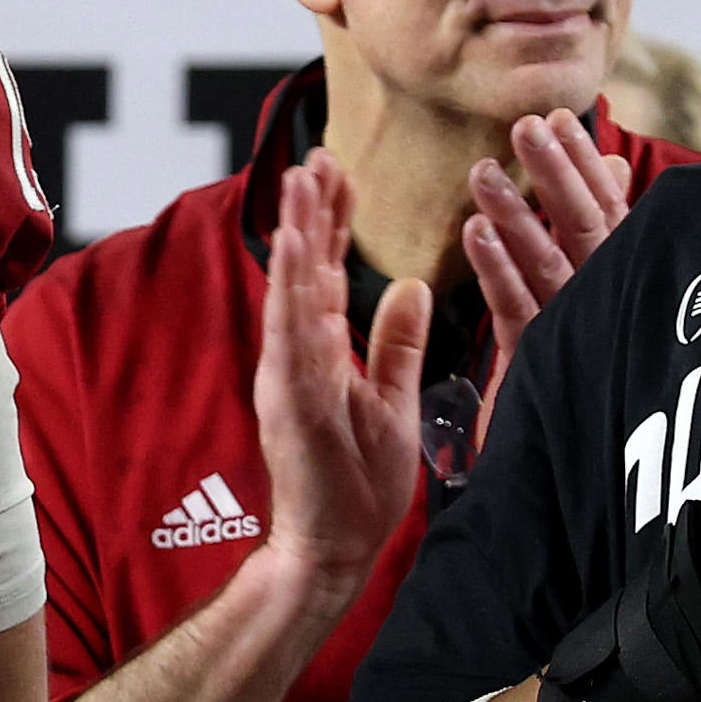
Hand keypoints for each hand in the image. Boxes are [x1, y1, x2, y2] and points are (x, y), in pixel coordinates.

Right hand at [255, 148, 430, 592]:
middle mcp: (295, 355)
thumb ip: (395, 342)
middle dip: (310, 211)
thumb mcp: (391, 399)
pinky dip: (291, 288)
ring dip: (296, 234)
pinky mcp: (289, 399)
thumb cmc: (357, 484)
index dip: (330, 222)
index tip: (338, 170)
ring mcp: (288, 376)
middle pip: (303, 271)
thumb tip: (412, 284)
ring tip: (301, 181)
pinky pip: (291, 333)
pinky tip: (296, 248)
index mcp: (319, 352)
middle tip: (317, 153)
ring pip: (292, 291)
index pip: (325, 274)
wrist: (331, 548)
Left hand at [464, 110, 631, 449]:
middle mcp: (608, 304)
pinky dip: (499, 271)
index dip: (583, 167)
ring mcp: (580, 335)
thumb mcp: (593, 294)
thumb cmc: (581, 377)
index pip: (604, 213)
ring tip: (483, 170)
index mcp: (618, 283)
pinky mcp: (544, 369)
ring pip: (550, 265)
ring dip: (518, 215)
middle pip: (585, 229)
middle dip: (558, 175)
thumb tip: (616, 168)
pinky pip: (519, 312)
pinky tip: (474, 234)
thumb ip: (601, 228)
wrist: (561, 480)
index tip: (561, 119)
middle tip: (528, 124)